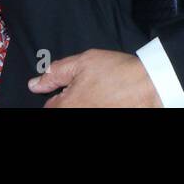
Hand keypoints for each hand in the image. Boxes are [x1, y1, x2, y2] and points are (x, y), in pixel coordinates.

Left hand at [29, 49, 161, 107]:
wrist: (150, 86)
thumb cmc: (117, 72)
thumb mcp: (82, 63)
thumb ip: (54, 73)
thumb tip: (34, 84)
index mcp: (66, 107)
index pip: (49, 108)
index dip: (60, 95)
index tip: (72, 88)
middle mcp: (76, 116)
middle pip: (63, 111)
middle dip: (72, 102)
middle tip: (89, 92)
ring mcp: (91, 120)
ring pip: (79, 112)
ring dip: (85, 105)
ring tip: (100, 97)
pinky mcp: (107, 121)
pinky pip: (93, 113)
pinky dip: (99, 107)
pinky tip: (108, 102)